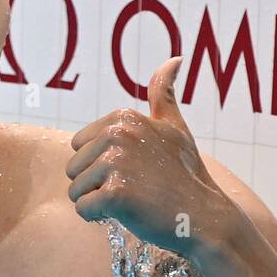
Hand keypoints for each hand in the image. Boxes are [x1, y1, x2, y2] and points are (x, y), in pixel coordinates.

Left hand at [65, 56, 236, 257]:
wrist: (203, 217)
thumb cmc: (186, 175)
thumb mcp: (174, 128)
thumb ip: (164, 95)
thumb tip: (174, 59)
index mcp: (123, 118)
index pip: (78, 145)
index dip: (100, 163)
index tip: (133, 168)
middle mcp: (116, 134)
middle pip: (73, 167)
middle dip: (96, 183)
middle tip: (134, 187)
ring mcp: (115, 163)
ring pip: (75, 189)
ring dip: (97, 201)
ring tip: (132, 200)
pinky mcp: (115, 193)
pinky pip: (83, 209)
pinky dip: (98, 217)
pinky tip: (127, 213)